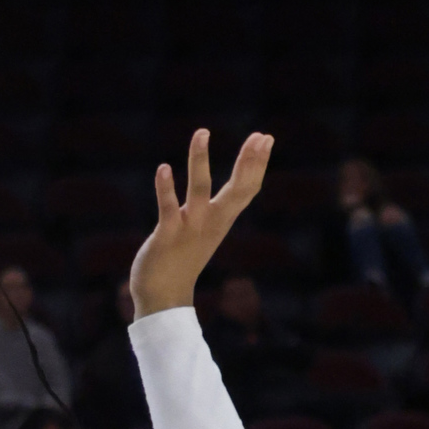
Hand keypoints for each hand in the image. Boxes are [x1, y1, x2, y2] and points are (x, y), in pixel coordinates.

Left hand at [130, 129, 272, 317]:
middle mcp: (211, 222)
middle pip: (236, 189)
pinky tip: (163, 167)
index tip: (266, 138)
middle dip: (248, 162)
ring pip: (199, 190)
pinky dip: (166, 188)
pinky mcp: (167, 235)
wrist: (163, 296)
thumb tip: (230, 190)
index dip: (257, 164)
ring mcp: (190, 228)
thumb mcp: (208, 229)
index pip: (247, 189)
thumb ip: (218, 208)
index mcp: (222, 220)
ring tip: (202, 132)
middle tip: (260, 136)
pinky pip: (167, 208)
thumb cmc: (183, 258)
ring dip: (200, 160)